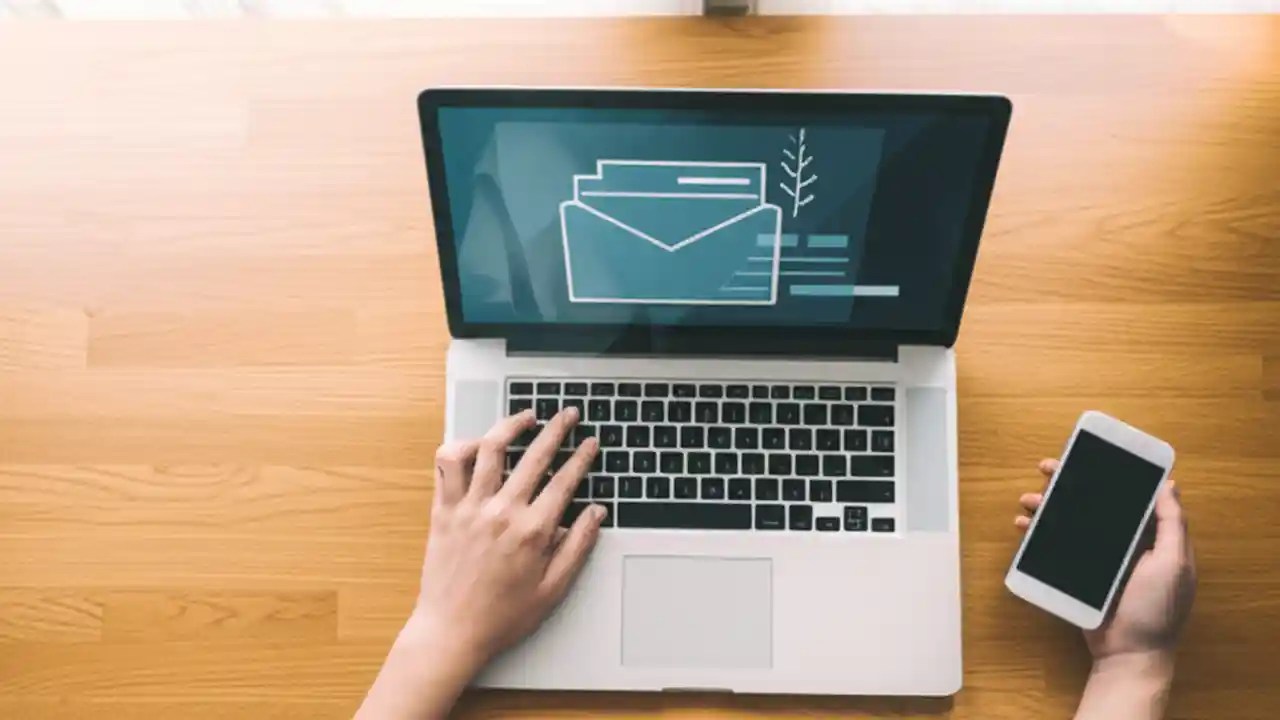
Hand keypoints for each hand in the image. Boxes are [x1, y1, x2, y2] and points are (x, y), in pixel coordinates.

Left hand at [356, 408, 604, 719]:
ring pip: (490, 448)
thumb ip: (578, 547)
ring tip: (526, 417)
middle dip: (557, 429)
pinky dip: (462, 446)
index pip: (565, 481)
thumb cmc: (501, 616)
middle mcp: (502, 513)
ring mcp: (470, 508)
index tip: (590, 443)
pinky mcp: (444, 510)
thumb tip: (596, 515)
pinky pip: (449, 465)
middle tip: (568, 416)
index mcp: (532, 532)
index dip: (582, 457)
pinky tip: (478, 445)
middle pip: (535, 456)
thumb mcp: (553, 589)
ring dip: (511, 425)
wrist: (452, 631)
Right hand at [1015, 459, 1196, 664]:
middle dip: (1069, 484)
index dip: (1110, 474)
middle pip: (1094, 504)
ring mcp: (1101, 560)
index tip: (1088, 457)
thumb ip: (1172, 524)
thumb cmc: (1156, 609)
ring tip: (1029, 499)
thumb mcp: (1172, 564)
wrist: (1129, 654)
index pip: (1130, 497)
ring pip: (1070, 522)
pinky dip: (1038, 535)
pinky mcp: (1080, 575)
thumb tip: (1168, 484)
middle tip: (1046, 469)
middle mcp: (1125, 544)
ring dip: (1048, 507)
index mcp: (1152, 537)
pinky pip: (1056, 547)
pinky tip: (1024, 527)